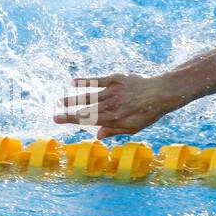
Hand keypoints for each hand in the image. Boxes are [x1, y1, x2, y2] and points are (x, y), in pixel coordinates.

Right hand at [54, 74, 179, 137]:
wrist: (161, 93)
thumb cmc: (147, 113)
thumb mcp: (133, 127)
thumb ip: (114, 130)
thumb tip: (97, 135)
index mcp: (113, 119)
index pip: (88, 121)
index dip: (72, 120)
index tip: (59, 120)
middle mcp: (110, 105)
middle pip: (85, 110)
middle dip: (69, 113)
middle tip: (55, 116)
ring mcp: (112, 91)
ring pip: (89, 95)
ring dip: (74, 98)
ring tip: (61, 101)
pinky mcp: (116, 79)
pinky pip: (97, 80)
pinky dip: (85, 81)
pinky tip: (74, 82)